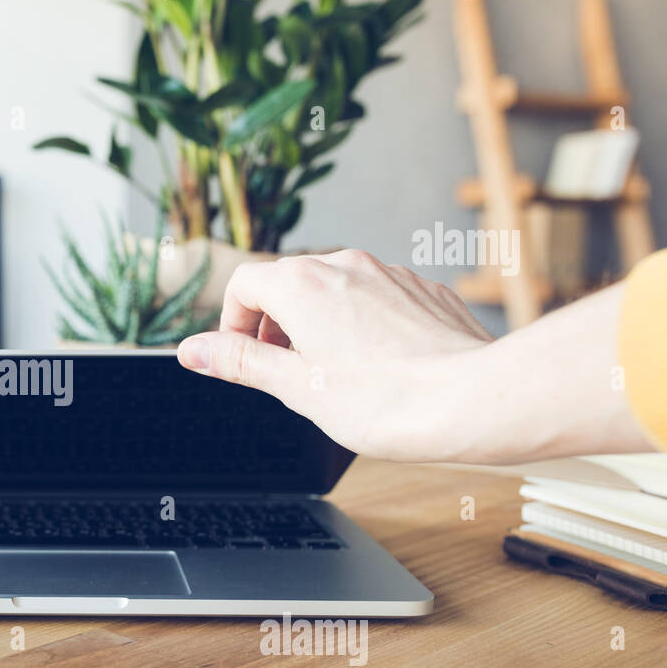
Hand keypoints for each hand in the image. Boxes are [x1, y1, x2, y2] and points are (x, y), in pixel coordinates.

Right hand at [177, 249, 493, 460]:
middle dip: (276, 328)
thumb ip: (241, 361)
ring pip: (333, 292)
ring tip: (337, 378)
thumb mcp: (296, 388)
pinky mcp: (421, 289)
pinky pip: (374, 300)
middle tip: (289, 377)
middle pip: (287, 285)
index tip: (245, 360)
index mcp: (303, 284)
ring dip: (319, 328)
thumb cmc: (388, 402)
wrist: (474, 400)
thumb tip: (192, 349)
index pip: (243, 286)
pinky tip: (379, 369)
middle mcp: (344, 265)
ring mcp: (388, 273)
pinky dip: (362, 326)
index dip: (233, 326)